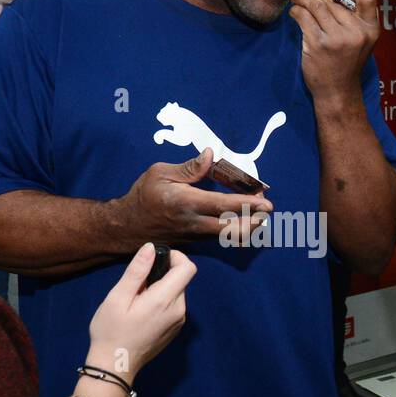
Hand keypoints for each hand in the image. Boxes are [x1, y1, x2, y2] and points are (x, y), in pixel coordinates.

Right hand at [86, 243, 196, 384]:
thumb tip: (151, 248)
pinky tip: (141, 313)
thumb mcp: (118, 297)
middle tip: (136, 285)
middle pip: (181, 279)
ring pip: (177, 292)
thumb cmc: (111, 331)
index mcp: (165, 300)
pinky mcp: (175, 329)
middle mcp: (179, 310)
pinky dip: (161, 301)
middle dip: (161, 274)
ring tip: (136, 301)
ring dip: (160, 288)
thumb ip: (137, 271)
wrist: (115, 366)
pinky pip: (174, 306)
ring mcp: (179, 322)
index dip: (175, 257)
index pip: (188, 268)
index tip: (155, 259)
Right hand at [118, 149, 271, 243]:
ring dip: (248, 225)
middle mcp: (195, 223)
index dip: (247, 204)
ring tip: (258, 211)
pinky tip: (241, 217)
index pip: (223, 206)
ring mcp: (197, 235)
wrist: (128, 226)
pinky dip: (236, 228)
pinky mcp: (196, 241)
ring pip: (230, 237)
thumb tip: (211, 155)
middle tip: (267, 208)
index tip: (265, 201)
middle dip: (255, 221)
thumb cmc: (143, 195)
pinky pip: (221, 237)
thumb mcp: (161, 172)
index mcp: (186, 203)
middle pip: (234, 230)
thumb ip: (190, 167)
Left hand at [288, 0, 379, 102]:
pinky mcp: (319, 45)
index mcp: (371, 28)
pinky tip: (294, 12)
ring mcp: (338, 38)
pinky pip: (303, 17)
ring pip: (316, 4)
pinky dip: (295, 11)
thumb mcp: (360, 41)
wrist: (337, 91)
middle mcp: (357, 32)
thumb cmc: (345, 63)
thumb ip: (352, 18)